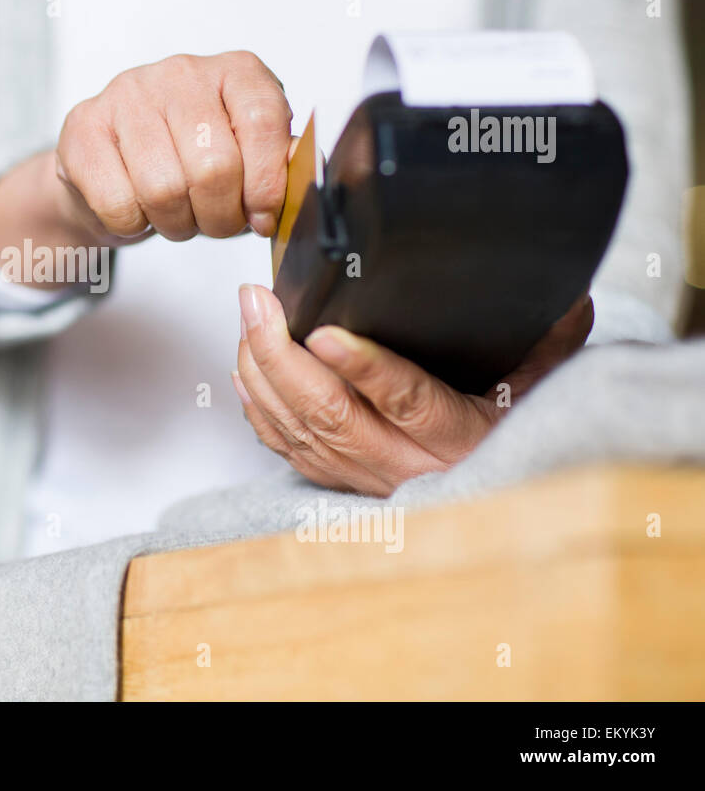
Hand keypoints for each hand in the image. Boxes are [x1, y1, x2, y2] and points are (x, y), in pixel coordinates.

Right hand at [0, 52, 292, 276]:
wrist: (112, 172)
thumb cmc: (188, 166)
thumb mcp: (247, 163)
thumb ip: (278, 166)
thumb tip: (304, 178)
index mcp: (236, 72)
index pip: (262, 122)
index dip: (266, 184)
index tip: (261, 216)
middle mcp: (181, 72)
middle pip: (214, 166)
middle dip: (218, 217)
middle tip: (213, 224)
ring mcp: (127, 93)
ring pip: (164, 189)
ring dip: (176, 223)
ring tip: (175, 217)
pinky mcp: (83, 126)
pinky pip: (119, 201)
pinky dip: (133, 224)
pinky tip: (136, 210)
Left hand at [232, 284, 594, 495]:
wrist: (490, 512)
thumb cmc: (504, 442)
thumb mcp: (533, 396)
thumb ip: (545, 348)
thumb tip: (570, 302)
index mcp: (454, 437)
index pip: (405, 400)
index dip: (361, 367)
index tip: (325, 332)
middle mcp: (401, 463)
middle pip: (327, 412)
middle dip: (279, 352)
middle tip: (257, 301)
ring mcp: (363, 476)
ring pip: (296, 428)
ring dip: (260, 371)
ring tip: (246, 318)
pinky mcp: (337, 482)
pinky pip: (285, 447)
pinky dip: (257, 407)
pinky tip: (244, 370)